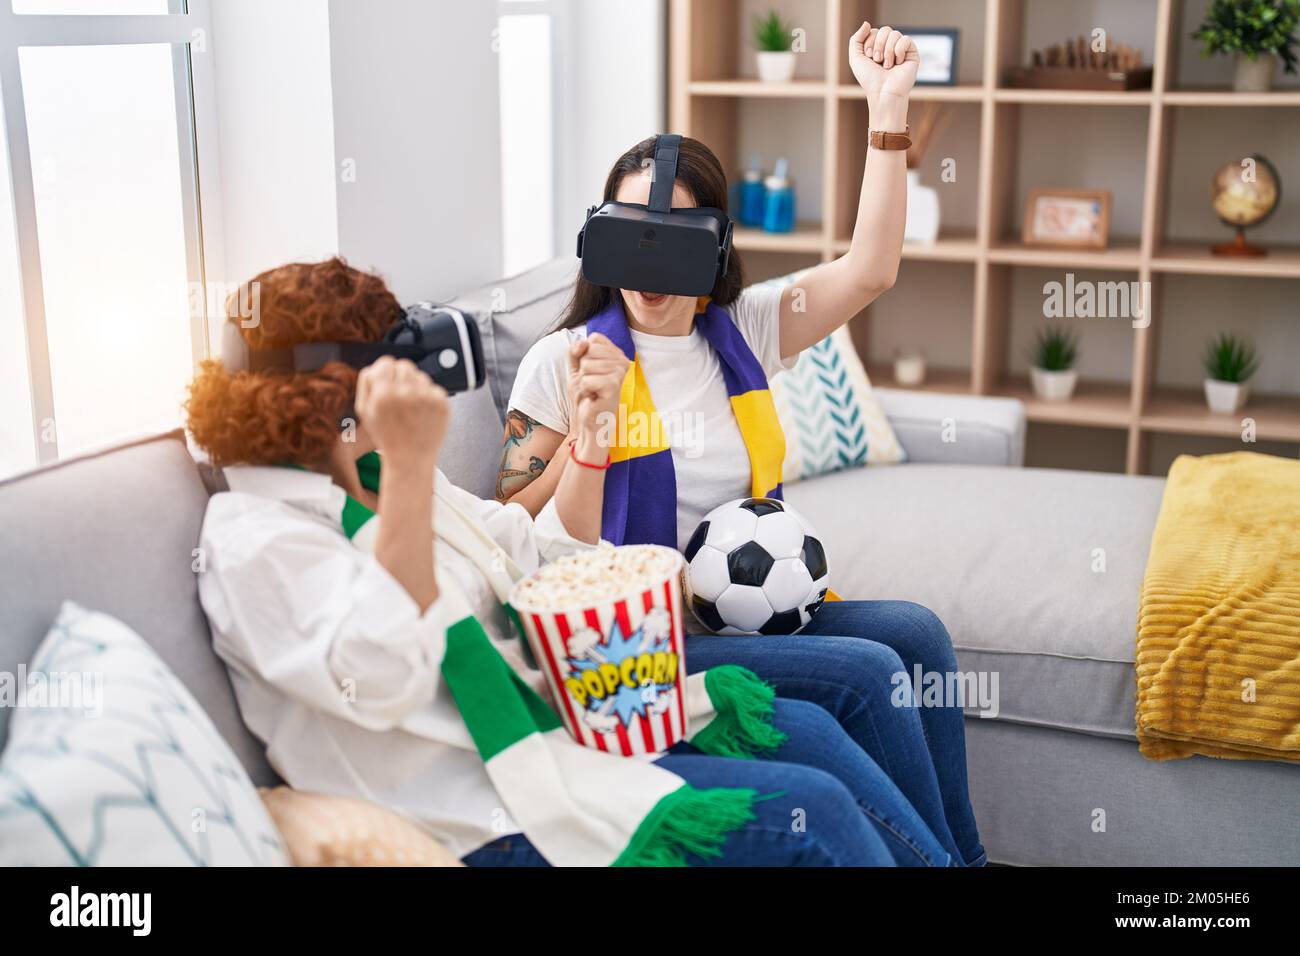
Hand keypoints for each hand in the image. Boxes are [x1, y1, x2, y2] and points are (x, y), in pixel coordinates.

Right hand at [354, 357, 449, 465]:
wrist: (411, 458)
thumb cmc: (387, 436)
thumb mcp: (364, 411)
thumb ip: (366, 383)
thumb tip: (375, 365)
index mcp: (384, 394)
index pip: (386, 361)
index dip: (385, 371)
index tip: (387, 381)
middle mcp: (406, 393)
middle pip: (405, 365)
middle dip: (400, 377)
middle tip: (399, 395)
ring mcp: (426, 397)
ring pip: (420, 375)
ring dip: (415, 386)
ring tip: (411, 407)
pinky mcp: (441, 403)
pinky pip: (434, 388)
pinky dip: (429, 397)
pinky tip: (422, 412)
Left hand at [568, 333, 628, 447]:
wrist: (589, 419)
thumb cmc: (586, 394)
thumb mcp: (576, 367)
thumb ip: (576, 350)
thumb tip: (583, 343)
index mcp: (616, 354)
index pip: (594, 338)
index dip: (584, 353)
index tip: (590, 370)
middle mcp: (622, 361)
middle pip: (590, 350)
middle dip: (583, 368)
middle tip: (591, 383)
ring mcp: (620, 373)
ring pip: (587, 364)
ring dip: (584, 380)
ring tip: (593, 390)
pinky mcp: (614, 386)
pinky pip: (587, 379)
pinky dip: (585, 390)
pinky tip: (594, 397)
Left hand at [848, 22, 918, 114]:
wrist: (883, 93)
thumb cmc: (870, 79)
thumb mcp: (856, 58)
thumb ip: (856, 39)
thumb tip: (867, 23)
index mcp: (878, 47)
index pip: (874, 31)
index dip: (869, 42)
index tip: (869, 57)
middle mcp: (890, 47)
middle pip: (885, 30)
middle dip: (878, 45)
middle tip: (877, 61)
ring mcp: (901, 50)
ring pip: (895, 34)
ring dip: (888, 51)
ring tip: (887, 66)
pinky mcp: (912, 53)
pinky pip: (906, 39)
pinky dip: (899, 51)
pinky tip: (898, 63)